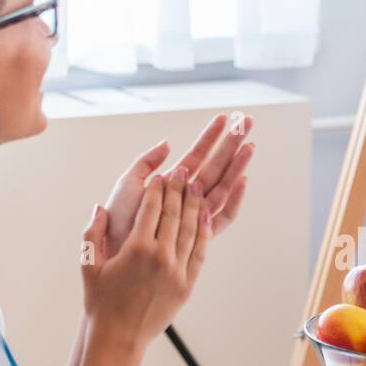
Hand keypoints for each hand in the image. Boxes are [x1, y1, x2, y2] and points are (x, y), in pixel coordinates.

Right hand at [80, 170, 211, 346]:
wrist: (119, 337)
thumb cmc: (100, 302)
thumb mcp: (89, 265)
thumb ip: (93, 233)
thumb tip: (100, 207)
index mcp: (136, 248)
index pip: (151, 208)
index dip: (157, 189)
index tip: (161, 175)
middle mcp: (160, 257)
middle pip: (175, 214)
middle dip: (180, 189)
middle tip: (184, 172)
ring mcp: (177, 271)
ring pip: (191, 230)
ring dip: (195, 206)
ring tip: (197, 187)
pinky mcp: (187, 285)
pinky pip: (200, 252)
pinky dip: (203, 232)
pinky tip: (205, 217)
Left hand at [103, 113, 253, 249]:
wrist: (115, 248)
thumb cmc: (118, 220)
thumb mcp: (128, 183)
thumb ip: (146, 162)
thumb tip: (168, 143)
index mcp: (172, 183)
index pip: (197, 154)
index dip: (211, 136)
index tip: (224, 118)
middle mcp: (187, 197)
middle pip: (216, 166)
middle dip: (232, 144)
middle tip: (247, 122)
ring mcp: (195, 214)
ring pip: (223, 185)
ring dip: (237, 165)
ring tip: (250, 145)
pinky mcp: (200, 233)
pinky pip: (223, 216)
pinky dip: (234, 199)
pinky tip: (243, 179)